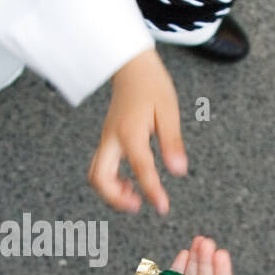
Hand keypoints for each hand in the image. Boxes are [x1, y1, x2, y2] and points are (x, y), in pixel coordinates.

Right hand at [89, 48, 186, 213]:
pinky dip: (110, 182)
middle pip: (99, 178)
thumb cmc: (151, 85)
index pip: (141, 168)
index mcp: (130, 131)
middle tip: (138, 205)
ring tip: (134, 196)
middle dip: (115, 198)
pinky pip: (100, 168)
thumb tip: (179, 170)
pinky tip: (128, 182)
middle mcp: (112, 138)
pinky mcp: (106, 141)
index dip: (152, 191)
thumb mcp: (169, 111)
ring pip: (95, 175)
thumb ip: (172, 142)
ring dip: (110, 192)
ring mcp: (106, 140)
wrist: (131, 67)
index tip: (162, 207)